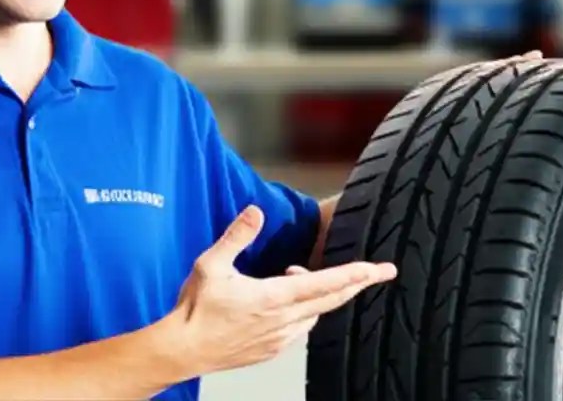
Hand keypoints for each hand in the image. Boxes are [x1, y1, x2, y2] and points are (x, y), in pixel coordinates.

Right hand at [164, 206, 395, 376]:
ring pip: (316, 314)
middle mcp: (284, 320)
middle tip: (379, 273)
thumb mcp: (212, 264)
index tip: (379, 269)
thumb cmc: (195, 310)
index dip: (356, 274)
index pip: (326, 283)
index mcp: (274, 297)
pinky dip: (304, 312)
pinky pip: (300, 329)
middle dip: (358, 283)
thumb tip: (255, 211)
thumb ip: (237, 236)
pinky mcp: (271, 349)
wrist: (183, 349)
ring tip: (297, 276)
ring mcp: (279, 338)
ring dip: (320, 294)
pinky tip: (287, 303)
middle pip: (332, 299)